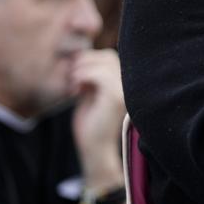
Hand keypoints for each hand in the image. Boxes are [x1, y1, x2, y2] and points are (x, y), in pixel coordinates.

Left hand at [69, 50, 126, 191]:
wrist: (94, 149)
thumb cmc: (91, 124)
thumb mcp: (91, 93)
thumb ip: (92, 75)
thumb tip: (80, 54)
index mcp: (127, 84)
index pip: (109, 57)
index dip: (89, 61)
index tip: (75, 78)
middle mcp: (131, 85)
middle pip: (107, 56)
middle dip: (85, 63)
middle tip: (72, 80)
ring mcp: (126, 90)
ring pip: (103, 62)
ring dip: (81, 70)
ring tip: (73, 86)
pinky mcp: (116, 97)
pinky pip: (98, 74)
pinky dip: (82, 78)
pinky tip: (75, 91)